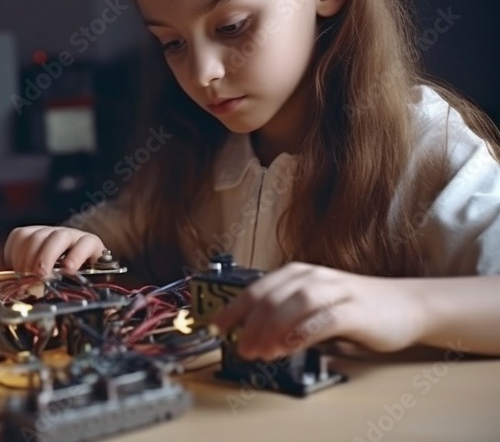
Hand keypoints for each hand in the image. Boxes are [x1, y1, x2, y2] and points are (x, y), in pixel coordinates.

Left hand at [4, 226, 106, 275]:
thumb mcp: (31, 273)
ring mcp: (72, 236)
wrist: (94, 271)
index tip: (17, 275)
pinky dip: (75, 255)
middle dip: (28, 259)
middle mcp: (51, 233)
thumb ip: (8, 272)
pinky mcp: (92, 243)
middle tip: (28, 278)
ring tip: (43, 274)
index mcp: (35, 237)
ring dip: (46, 256)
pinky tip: (69, 269)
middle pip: (35, 236)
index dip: (15, 256)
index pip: (20, 236)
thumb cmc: (57, 274)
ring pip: (56, 237)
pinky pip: (84, 243)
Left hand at [213, 262, 426, 360]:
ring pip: (294, 303)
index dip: (233, 309)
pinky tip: (290, 345)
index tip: (216, 327)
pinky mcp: (357, 310)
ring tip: (260, 351)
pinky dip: (303, 332)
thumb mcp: (314, 307)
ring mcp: (336, 291)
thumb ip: (286, 317)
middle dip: (250, 324)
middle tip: (240, 347)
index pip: (257, 289)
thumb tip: (253, 337)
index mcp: (299, 274)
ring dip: (272, 329)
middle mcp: (314, 277)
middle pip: (271, 296)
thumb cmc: (356, 308)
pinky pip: (325, 319)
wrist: (407, 306)